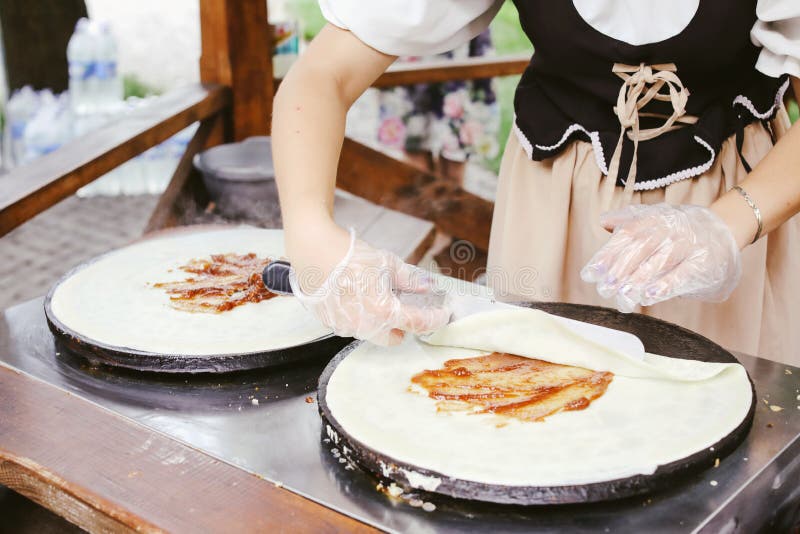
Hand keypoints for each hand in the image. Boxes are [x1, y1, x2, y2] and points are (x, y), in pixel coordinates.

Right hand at [288, 227, 450, 344]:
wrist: (313, 251)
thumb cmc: (349, 255)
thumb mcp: (386, 262)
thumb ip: (410, 278)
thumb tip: (427, 285)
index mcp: (384, 311)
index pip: (418, 323)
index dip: (435, 319)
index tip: (442, 313)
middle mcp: (366, 326)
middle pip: (395, 338)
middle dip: (404, 327)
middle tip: (406, 307)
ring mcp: (346, 327)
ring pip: (373, 333)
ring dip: (381, 321)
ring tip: (376, 296)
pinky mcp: (331, 324)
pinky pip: (353, 327)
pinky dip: (360, 317)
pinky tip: (356, 297)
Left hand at [581, 203, 741, 312]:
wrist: (726, 228)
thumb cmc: (683, 229)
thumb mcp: (657, 218)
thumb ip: (630, 222)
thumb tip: (603, 221)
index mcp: (655, 219)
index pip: (627, 235)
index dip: (607, 255)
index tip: (590, 274)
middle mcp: (671, 229)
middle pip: (641, 248)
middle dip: (619, 269)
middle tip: (604, 288)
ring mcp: (689, 244)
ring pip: (660, 262)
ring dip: (638, 280)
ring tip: (622, 296)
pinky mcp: (704, 261)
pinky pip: (683, 274)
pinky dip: (665, 285)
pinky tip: (648, 296)